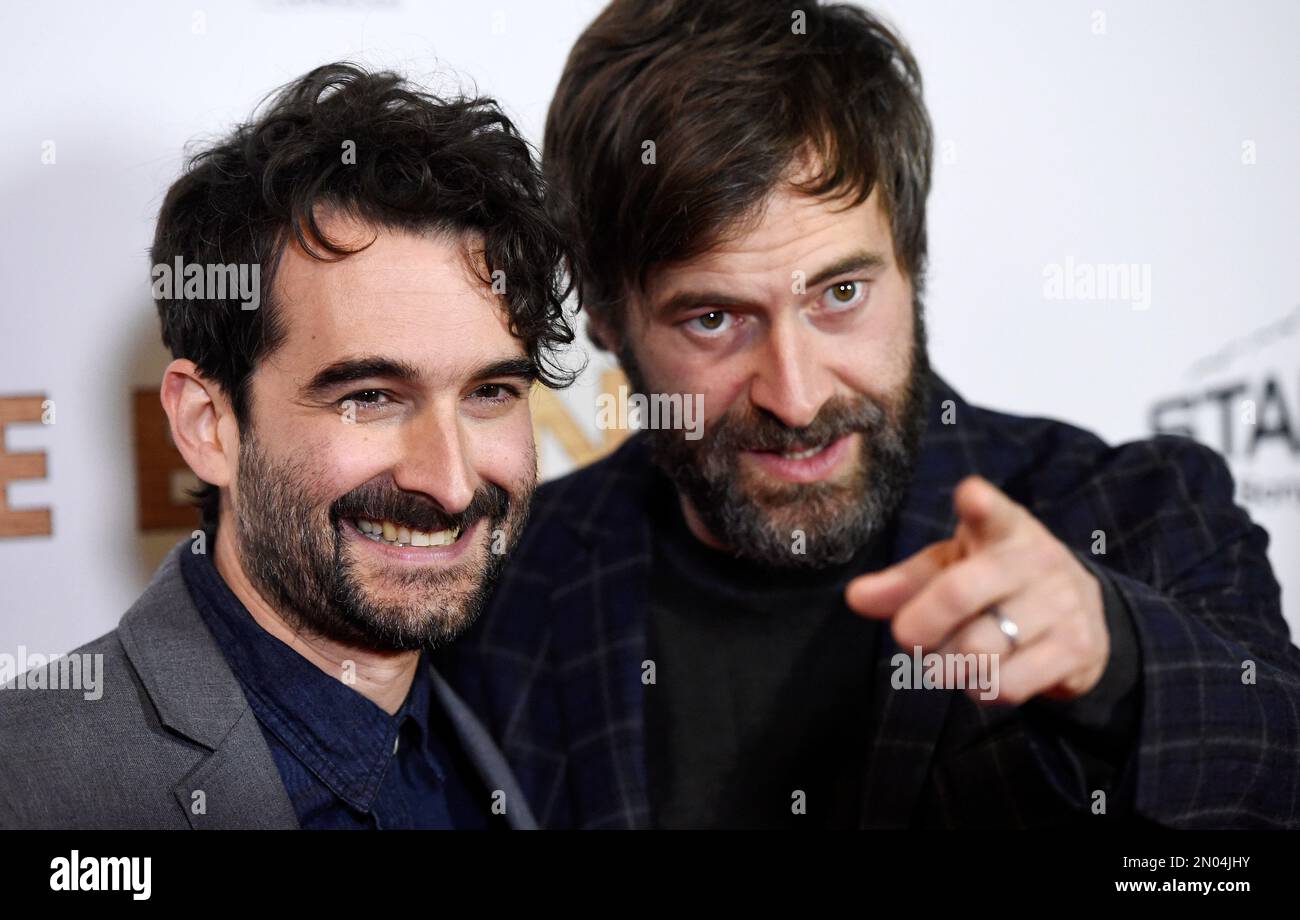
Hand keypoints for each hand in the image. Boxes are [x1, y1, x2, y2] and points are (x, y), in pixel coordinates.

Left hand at [845, 475, 1108, 704]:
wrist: (1081, 614)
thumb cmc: (995, 582)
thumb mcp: (950, 568)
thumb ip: (903, 583)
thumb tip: (855, 598)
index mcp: (1002, 529)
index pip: (992, 512)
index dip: (979, 504)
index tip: (970, 496)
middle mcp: (1035, 560)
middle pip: (958, 594)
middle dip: (919, 627)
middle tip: (908, 639)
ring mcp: (1061, 604)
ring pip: (979, 650)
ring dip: (948, 666)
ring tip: (951, 659)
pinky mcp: (1076, 649)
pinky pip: (1007, 684)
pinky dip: (980, 690)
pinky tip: (985, 676)